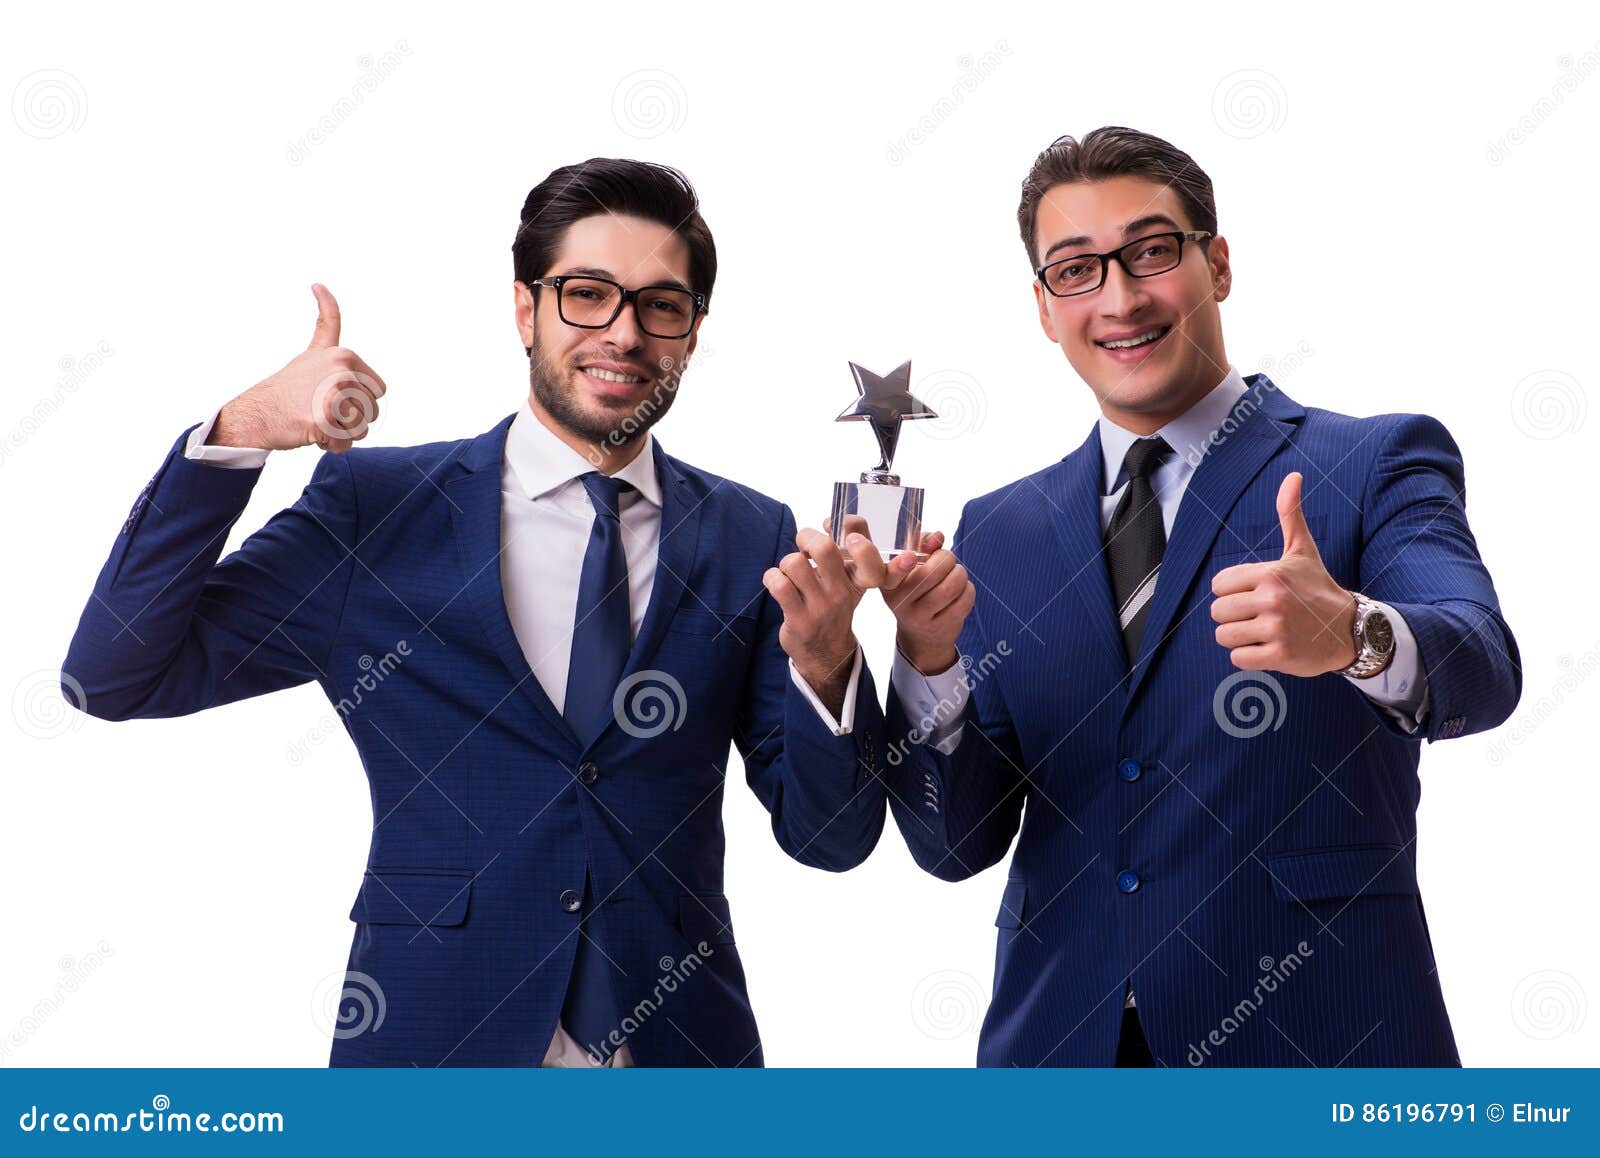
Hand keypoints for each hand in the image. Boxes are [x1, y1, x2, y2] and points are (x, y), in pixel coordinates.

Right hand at [207, 284, 387, 453]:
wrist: (256, 414)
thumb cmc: (289, 387)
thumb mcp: (314, 349)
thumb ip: (327, 322)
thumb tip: (319, 284)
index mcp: (344, 355)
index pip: (378, 390)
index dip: (357, 398)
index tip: (328, 391)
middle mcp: (342, 370)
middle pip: (373, 411)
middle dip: (351, 418)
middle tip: (320, 409)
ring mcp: (333, 393)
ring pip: (362, 429)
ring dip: (341, 433)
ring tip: (315, 419)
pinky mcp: (325, 418)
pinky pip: (345, 443)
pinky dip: (331, 446)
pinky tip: (312, 433)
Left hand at [762, 525, 880, 713]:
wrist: (826, 651)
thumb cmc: (833, 604)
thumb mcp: (849, 581)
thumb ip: (845, 551)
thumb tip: (828, 521)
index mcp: (859, 580)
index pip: (869, 554)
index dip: (858, 534)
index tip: (847, 536)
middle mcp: (843, 592)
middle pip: (825, 548)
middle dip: (806, 538)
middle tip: (803, 547)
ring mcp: (821, 607)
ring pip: (794, 563)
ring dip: (786, 562)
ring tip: (790, 573)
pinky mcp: (799, 618)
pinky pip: (778, 583)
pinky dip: (772, 577)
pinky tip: (777, 583)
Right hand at [879, 530, 974, 675]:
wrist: (921, 635)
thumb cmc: (916, 591)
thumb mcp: (910, 568)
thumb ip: (921, 545)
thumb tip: (938, 537)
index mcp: (888, 584)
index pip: (893, 572)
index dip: (903, 563)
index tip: (911, 557)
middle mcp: (900, 602)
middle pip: (932, 572)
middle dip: (947, 559)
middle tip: (948, 561)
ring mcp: (920, 617)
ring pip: (951, 586)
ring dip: (960, 573)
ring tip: (956, 574)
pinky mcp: (940, 627)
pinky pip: (964, 600)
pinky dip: (968, 589)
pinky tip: (961, 590)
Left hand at [1210, 472, 1357, 675]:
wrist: (1351, 630)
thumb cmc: (1318, 589)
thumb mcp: (1303, 551)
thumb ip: (1290, 514)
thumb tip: (1293, 475)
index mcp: (1271, 573)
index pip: (1219, 585)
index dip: (1232, 592)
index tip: (1254, 594)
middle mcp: (1272, 599)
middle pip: (1218, 612)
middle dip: (1233, 617)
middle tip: (1259, 616)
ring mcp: (1276, 629)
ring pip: (1224, 636)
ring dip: (1239, 638)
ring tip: (1263, 632)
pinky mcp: (1279, 655)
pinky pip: (1238, 659)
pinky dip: (1248, 657)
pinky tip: (1268, 648)